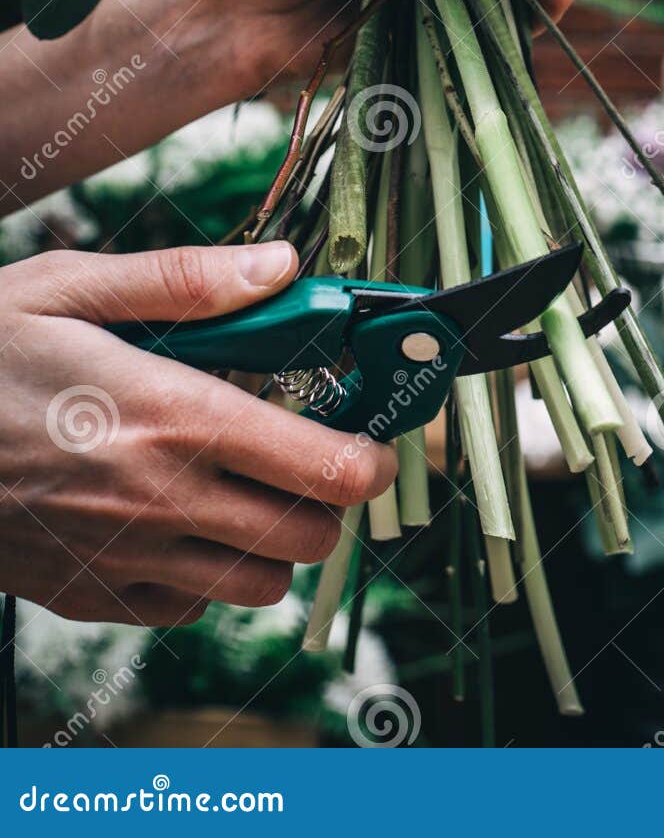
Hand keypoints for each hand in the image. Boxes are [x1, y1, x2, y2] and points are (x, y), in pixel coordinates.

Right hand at [0, 240, 393, 623]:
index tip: (374, 439)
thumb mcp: (71, 286)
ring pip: (257, 585)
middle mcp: (160, 500)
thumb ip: (187, 282)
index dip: (370, 458)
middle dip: (328, 500)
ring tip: (246, 487)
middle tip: (311, 455)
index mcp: (171, 416)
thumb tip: (283, 270)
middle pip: (307, 536)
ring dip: (272, 541)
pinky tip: (178, 520)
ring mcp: (124, 560)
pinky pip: (187, 610)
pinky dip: (205, 576)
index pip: (322, 466)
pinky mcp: (89, 596)